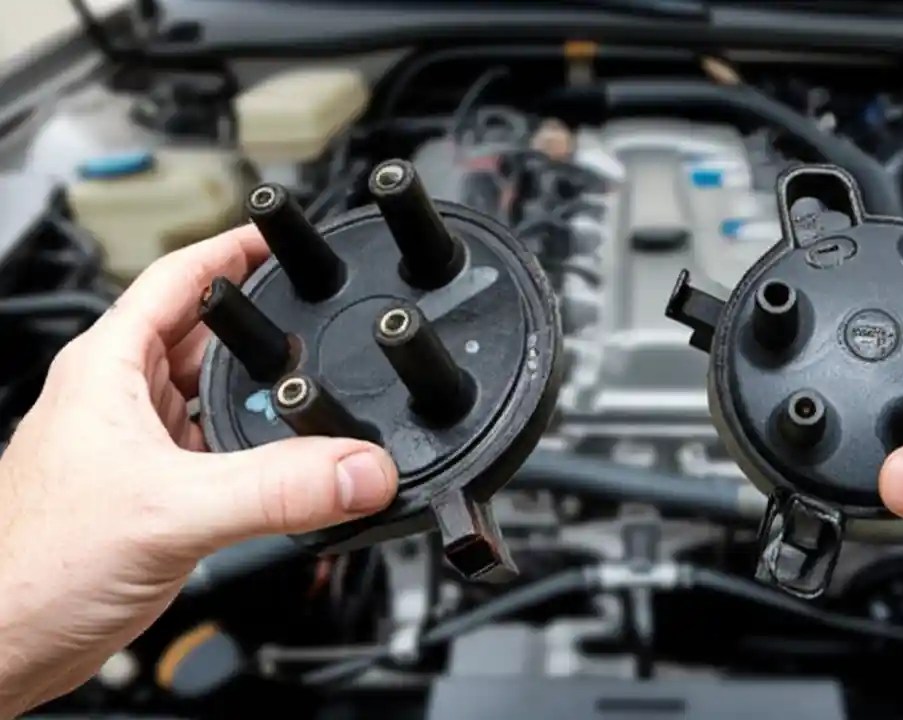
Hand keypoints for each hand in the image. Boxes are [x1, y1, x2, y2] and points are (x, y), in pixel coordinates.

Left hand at [0, 226, 397, 715]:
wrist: (2, 644)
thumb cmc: (33, 568)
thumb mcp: (172, 512)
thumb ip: (278, 488)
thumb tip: (361, 467)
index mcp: (108, 369)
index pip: (178, 277)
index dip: (234, 248)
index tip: (283, 232)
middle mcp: (118, 398)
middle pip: (203, 335)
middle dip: (262, 325)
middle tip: (321, 319)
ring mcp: (131, 443)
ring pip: (207, 392)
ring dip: (255, 391)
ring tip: (312, 390)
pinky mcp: (147, 488)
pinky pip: (210, 445)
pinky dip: (248, 443)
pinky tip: (279, 463)